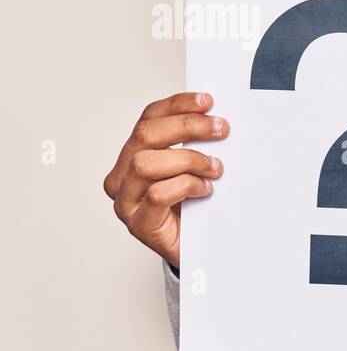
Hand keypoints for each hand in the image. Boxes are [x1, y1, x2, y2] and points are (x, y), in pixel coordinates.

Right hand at [103, 91, 227, 269]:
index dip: (177, 105)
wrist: (197, 250)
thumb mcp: (192, 168)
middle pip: (146, 136)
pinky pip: (156, 195)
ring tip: (215, 167)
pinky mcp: (139, 225)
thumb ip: (193, 143)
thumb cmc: (194, 206)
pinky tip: (206, 189)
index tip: (207, 101)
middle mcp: (121, 176)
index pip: (148, 119)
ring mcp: (126, 202)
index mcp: (132, 154)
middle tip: (221, 129)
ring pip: (146, 164)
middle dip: (187, 127)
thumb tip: (215, 115)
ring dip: (188, 159)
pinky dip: (186, 186)